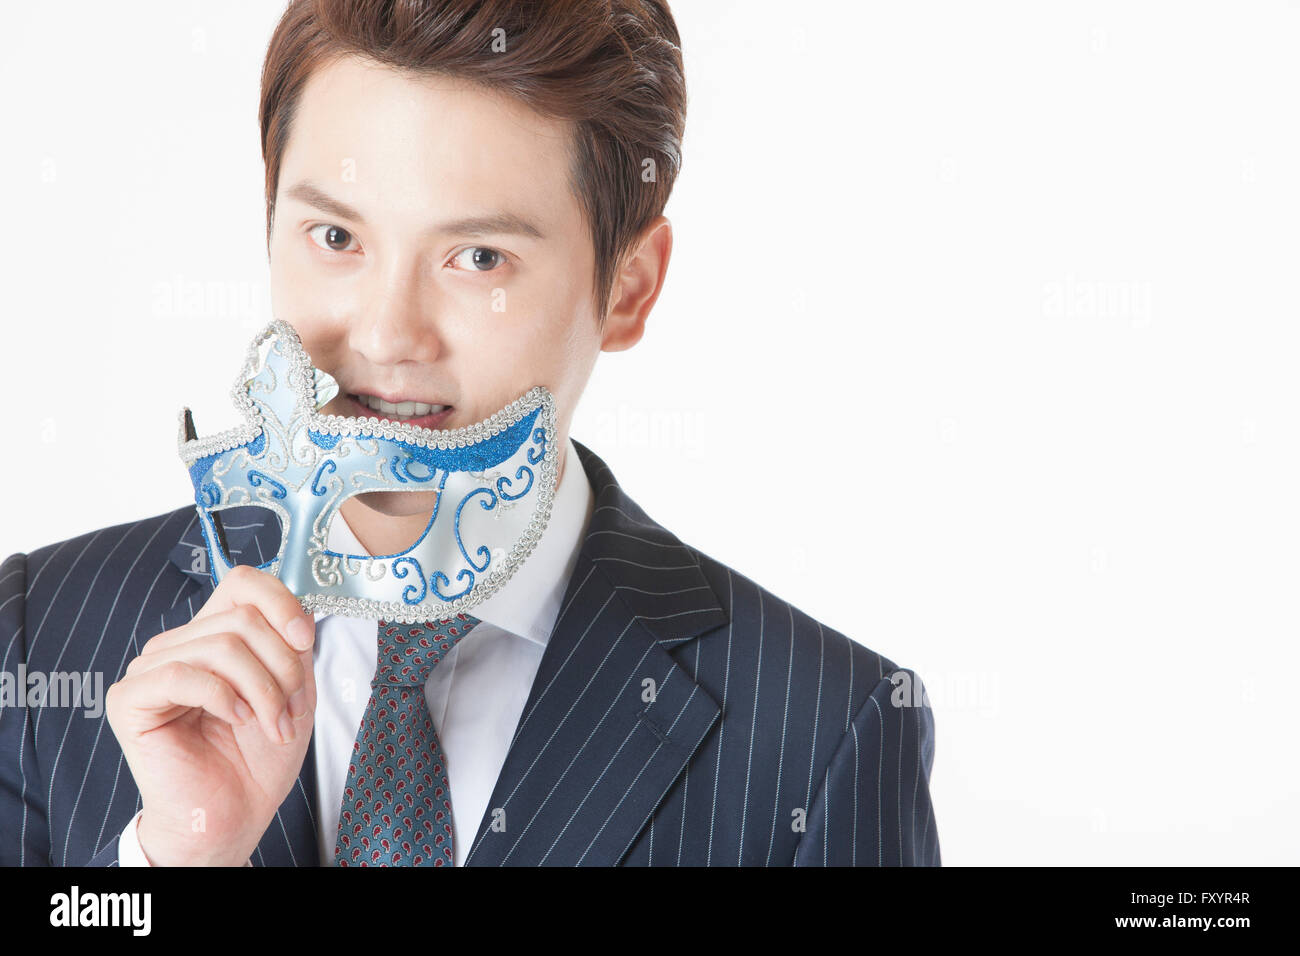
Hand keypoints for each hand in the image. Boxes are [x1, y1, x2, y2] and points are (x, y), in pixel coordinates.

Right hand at [105, 564, 316, 865]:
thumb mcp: (293, 689)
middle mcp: (180, 644)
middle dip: (281, 666)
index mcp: (216, 635)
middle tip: (292, 708)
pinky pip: (183, 674)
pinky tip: (236, 720)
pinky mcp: (130, 699)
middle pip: (241, 619)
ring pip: (222, 646)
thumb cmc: (258, 758)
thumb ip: (292, 645)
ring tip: (273, 725)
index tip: (305, 641)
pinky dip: (223, 697)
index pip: (243, 583)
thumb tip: (298, 613)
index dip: (280, 603)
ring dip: (263, 690)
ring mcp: (151, 669)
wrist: (236, 813)